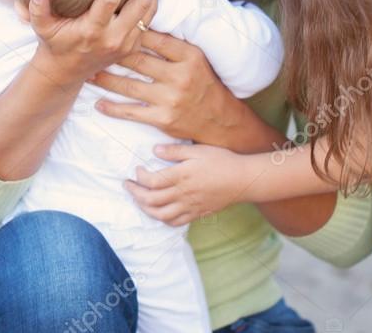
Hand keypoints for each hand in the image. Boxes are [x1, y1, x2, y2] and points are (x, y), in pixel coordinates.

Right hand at [28, 0, 158, 85]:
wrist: (66, 72)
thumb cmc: (55, 44)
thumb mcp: (42, 27)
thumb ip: (37, 9)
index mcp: (92, 31)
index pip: (111, 0)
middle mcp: (113, 38)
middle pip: (140, 5)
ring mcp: (126, 44)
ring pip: (149, 12)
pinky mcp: (133, 46)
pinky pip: (149, 21)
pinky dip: (152, 1)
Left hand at [91, 30, 250, 143]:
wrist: (220, 120)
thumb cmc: (202, 83)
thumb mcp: (195, 59)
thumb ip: (171, 45)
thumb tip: (140, 24)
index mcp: (189, 56)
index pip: (155, 39)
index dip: (131, 31)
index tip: (111, 25)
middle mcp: (180, 76)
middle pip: (138, 61)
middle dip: (112, 54)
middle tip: (90, 47)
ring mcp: (171, 99)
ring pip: (130, 87)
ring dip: (105, 80)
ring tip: (89, 72)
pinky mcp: (164, 119)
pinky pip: (132, 112)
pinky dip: (113, 108)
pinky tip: (98, 103)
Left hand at [126, 144, 257, 225]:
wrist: (243, 180)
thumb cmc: (221, 160)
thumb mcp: (197, 150)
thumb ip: (174, 150)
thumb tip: (154, 150)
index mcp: (182, 176)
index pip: (152, 181)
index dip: (140, 177)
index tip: (137, 170)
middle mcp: (183, 194)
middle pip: (151, 200)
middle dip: (135, 193)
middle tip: (128, 185)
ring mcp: (190, 206)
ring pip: (160, 215)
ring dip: (145, 209)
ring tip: (139, 199)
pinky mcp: (197, 213)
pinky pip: (175, 222)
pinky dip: (162, 219)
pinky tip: (158, 212)